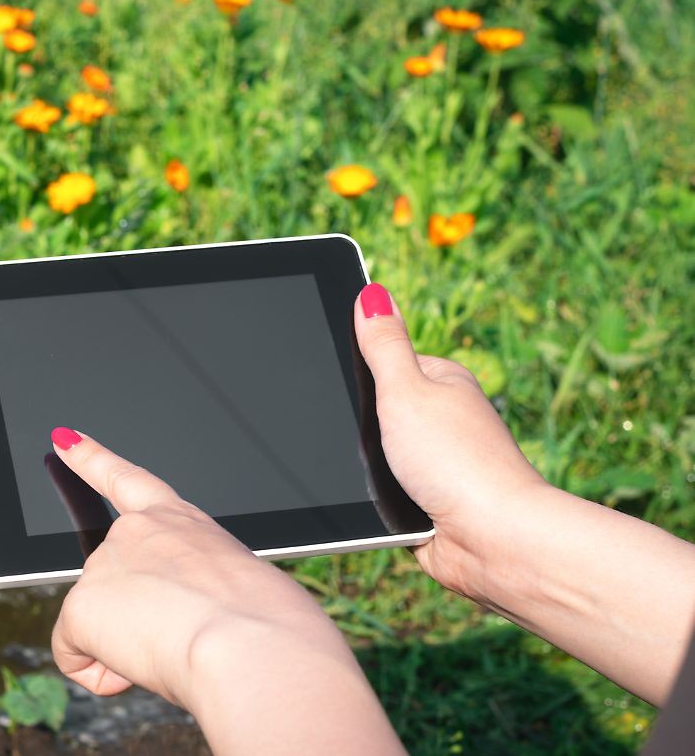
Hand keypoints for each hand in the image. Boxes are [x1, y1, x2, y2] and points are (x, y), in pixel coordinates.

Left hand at [48, 428, 403, 753]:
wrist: (254, 647)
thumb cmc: (271, 629)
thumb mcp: (238, 589)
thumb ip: (197, 589)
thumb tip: (184, 626)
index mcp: (182, 522)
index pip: (128, 481)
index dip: (90, 458)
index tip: (63, 440)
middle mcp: (135, 533)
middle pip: (112, 585)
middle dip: (135, 621)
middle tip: (187, 638)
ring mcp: (103, 565)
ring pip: (99, 625)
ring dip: (130, 649)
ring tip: (178, 650)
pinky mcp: (81, 606)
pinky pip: (75, 656)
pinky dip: (100, 675)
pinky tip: (135, 674)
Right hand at [353, 283, 547, 602]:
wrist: (493, 539)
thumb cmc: (456, 460)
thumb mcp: (406, 390)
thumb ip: (384, 344)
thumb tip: (372, 291)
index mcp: (443, 382)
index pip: (384, 363)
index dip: (357, 373)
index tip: (338, 386)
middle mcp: (443, 420)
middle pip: (375, 413)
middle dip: (358, 429)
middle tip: (365, 440)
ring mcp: (437, 463)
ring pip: (375, 457)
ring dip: (366, 471)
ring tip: (377, 479)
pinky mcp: (429, 503)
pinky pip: (384, 494)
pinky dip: (378, 500)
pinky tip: (380, 504)